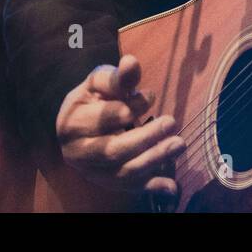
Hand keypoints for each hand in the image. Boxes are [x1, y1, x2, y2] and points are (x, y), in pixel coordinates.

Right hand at [55, 53, 185, 206]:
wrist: (81, 123)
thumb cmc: (94, 98)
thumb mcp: (101, 82)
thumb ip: (118, 77)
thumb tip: (131, 62)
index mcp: (72, 123)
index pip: (102, 119)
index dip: (128, 109)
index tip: (152, 96)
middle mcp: (77, 152)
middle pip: (113, 151)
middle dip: (145, 138)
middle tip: (172, 122)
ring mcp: (91, 172)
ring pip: (123, 173)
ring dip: (154, 159)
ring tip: (179, 143)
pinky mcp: (107, 182)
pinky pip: (130, 188)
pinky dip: (152, 187)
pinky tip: (172, 186)